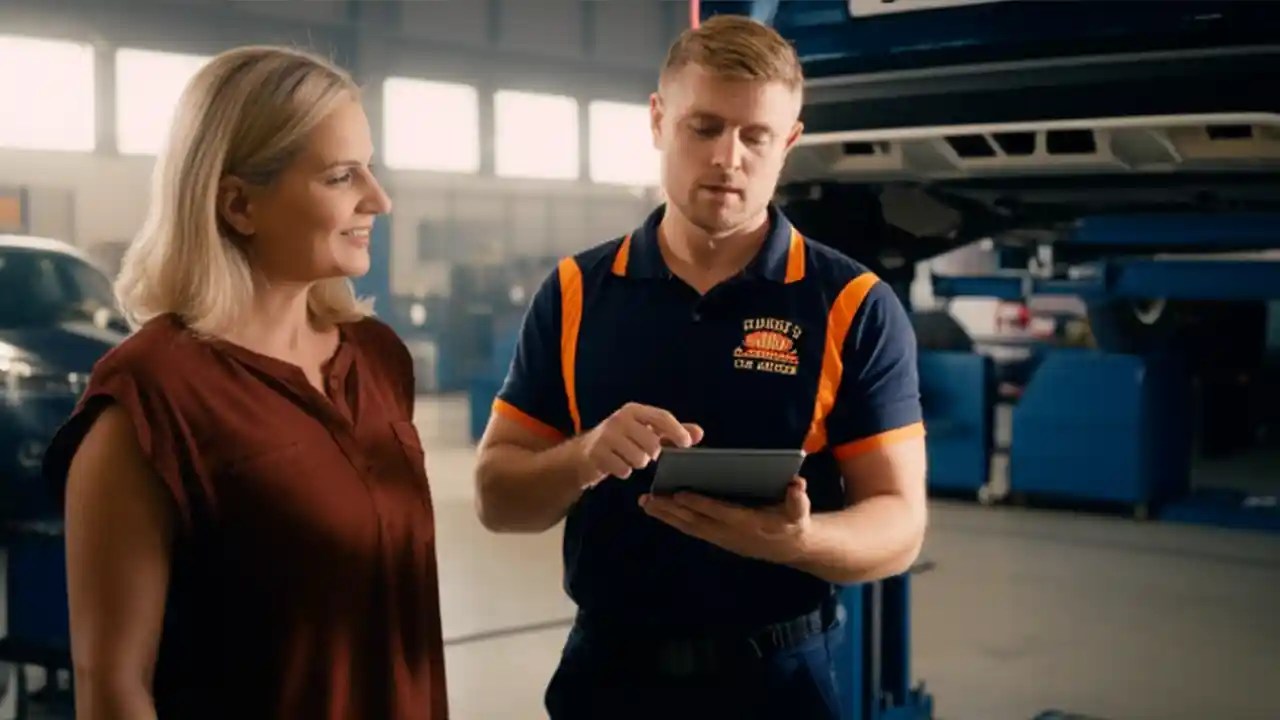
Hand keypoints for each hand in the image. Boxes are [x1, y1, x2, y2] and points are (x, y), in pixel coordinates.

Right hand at [576, 402, 703, 487]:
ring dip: (637, 463)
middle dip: (652, 454)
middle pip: (652, 443)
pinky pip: (624, 469)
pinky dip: (624, 471)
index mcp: (634, 411)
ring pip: (639, 459)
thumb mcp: (647, 432)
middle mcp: (620, 419)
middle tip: (644, 453)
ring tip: (628, 458)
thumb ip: (672, 432)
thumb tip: (698, 433)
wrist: (585, 453)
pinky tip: (617, 465)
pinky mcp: (597, 453)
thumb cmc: (622, 440)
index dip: (676, 430)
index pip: (661, 416)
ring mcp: (606, 436)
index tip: (686, 444)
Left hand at [639, 476, 811, 564]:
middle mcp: (730, 534)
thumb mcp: (800, 511)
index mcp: (748, 523)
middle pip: (696, 522)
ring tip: (645, 503)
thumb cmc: (793, 523)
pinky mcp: (717, 539)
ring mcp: (721, 539)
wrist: (791, 548)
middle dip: (671, 511)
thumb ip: (798, 499)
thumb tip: (797, 484)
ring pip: (689, 527)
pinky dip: (674, 521)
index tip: (680, 493)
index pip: (719, 512)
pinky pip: (692, 530)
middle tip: (649, 498)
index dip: (700, 504)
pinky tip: (659, 511)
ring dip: (667, 516)